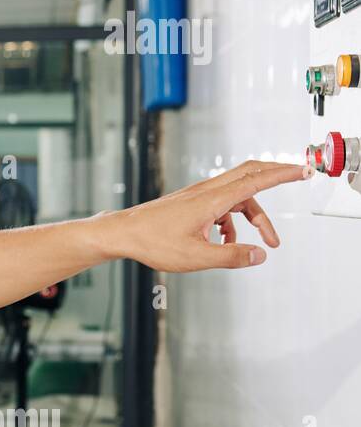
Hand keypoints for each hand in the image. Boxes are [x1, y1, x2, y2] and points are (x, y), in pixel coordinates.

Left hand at [102, 160, 312, 271]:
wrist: (122, 233)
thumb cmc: (152, 242)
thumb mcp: (196, 257)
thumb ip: (231, 256)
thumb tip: (260, 255)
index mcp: (212, 200)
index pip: (256, 181)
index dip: (283, 174)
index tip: (304, 170)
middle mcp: (206, 192)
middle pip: (250, 174)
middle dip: (276, 177)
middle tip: (299, 178)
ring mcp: (198, 196)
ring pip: (237, 196)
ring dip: (253, 216)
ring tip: (262, 243)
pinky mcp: (191, 203)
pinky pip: (222, 207)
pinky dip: (232, 223)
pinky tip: (225, 244)